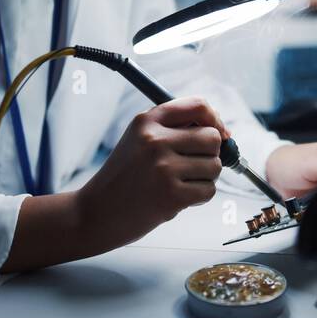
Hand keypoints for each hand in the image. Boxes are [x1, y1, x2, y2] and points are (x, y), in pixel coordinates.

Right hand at [76, 97, 228, 247]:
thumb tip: (220, 131)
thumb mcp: (138, 139)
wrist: (96, 212)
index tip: (219, 133)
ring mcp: (163, 168)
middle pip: (212, 137)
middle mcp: (155, 140)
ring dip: (204, 177)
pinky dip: (199, 197)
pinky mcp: (171, 195)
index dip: (215, 119)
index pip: (198, 106)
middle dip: (210, 153)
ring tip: (180, 183)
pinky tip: (178, 198)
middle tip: (193, 166)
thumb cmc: (123, 177)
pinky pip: (208, 190)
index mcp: (147, 121)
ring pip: (214, 166)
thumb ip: (172, 128)